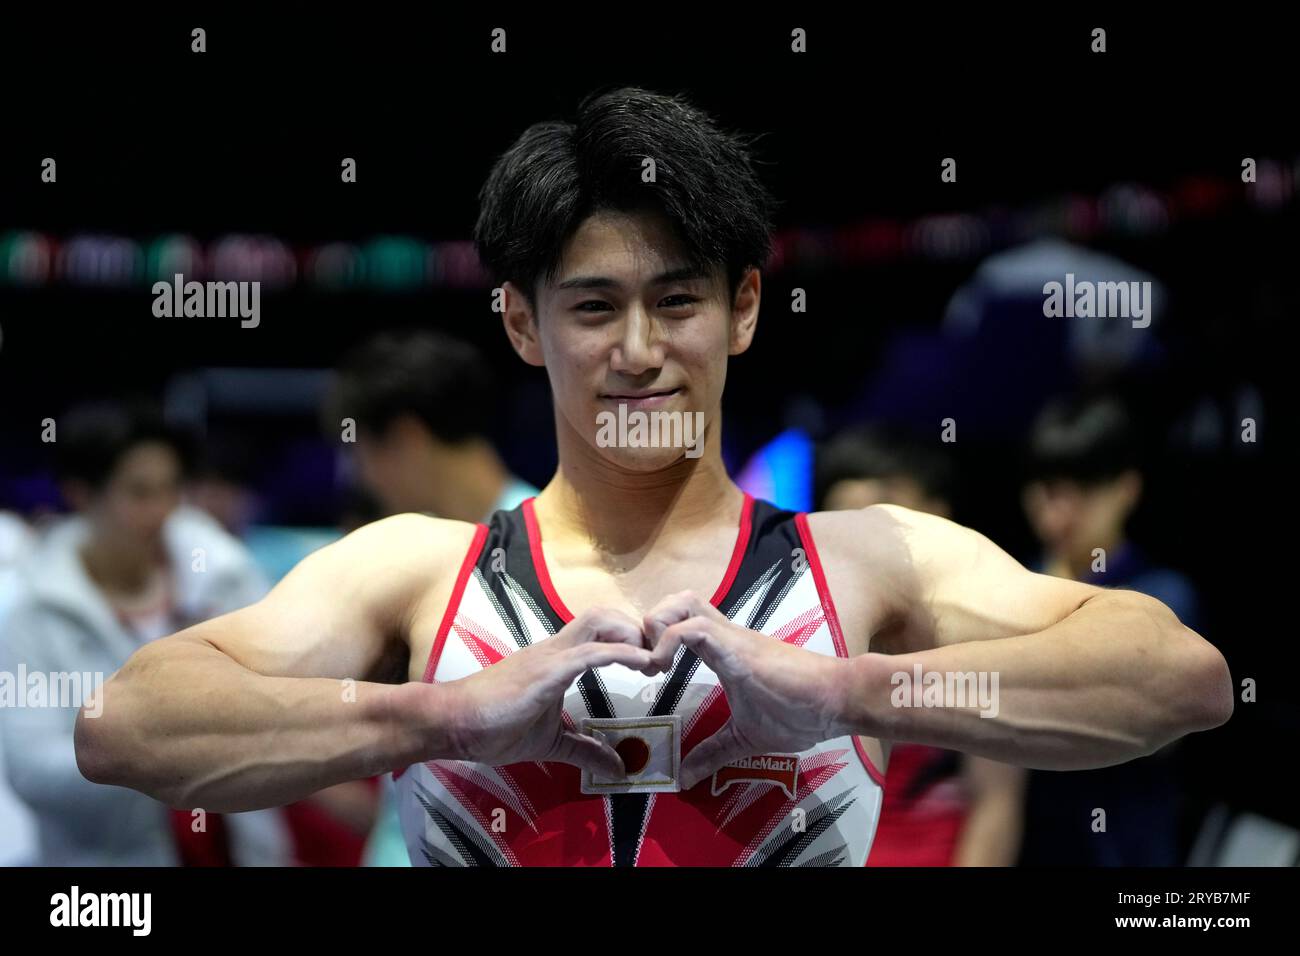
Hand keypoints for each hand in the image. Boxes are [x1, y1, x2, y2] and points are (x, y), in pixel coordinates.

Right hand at [440, 607, 660, 776]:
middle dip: (636, 629)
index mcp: (557, 660)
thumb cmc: (493, 727)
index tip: (651, 660)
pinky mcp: (546, 670)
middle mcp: (556, 649)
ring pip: (599, 622)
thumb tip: (617, 767)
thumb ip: (584, 749)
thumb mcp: (550, 742)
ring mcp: (551, 656)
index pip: (599, 630)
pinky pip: (590, 652)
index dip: (629, 637)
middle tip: (657, 657)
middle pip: (603, 614)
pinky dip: (621, 653)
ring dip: (633, 636)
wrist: (453, 723)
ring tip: (653, 660)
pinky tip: (642, 663)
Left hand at [644, 591, 852, 789]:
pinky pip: (692, 629)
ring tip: (654, 661)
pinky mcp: (738, 647)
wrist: (838, 700)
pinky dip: (667, 641)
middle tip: (645, 660)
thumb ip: (715, 752)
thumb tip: (686, 777)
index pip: (684, 621)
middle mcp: (724, 636)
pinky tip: (663, 668)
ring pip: (684, 603)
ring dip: (657, 624)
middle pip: (679, 600)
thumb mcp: (747, 738)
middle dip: (650, 622)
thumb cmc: (801, 713)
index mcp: (724, 651)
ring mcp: (731, 638)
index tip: (647, 671)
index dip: (656, 637)